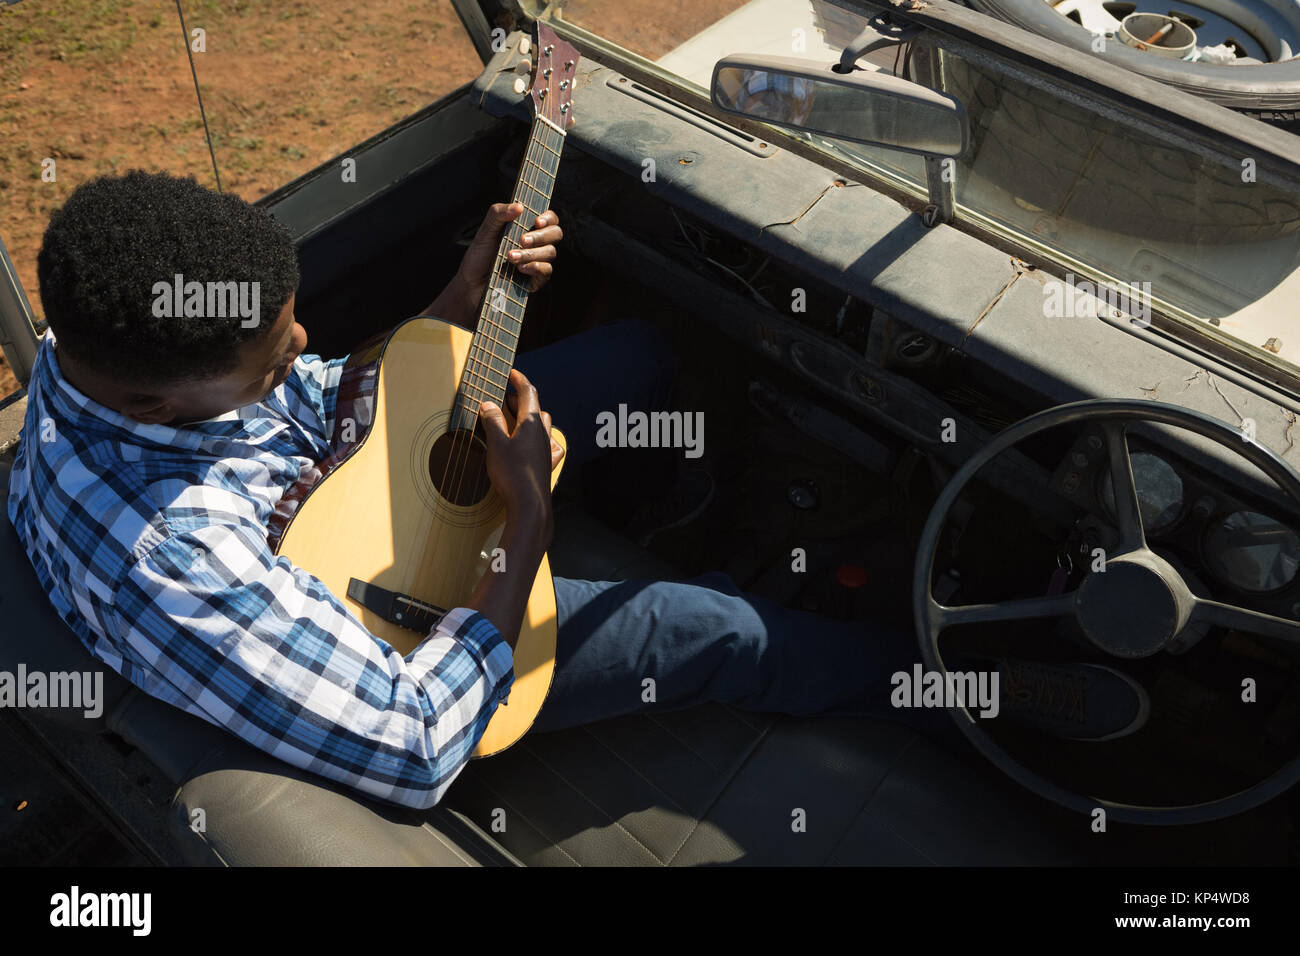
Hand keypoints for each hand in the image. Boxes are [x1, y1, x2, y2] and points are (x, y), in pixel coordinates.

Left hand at [457, 202, 562, 307]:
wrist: (472, 283)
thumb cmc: (480, 255)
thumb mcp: (486, 231)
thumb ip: (498, 213)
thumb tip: (519, 206)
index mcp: (527, 228)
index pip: (549, 219)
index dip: (548, 218)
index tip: (537, 221)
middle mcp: (537, 244)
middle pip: (556, 233)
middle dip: (540, 236)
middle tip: (522, 240)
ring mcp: (538, 261)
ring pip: (550, 252)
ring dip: (531, 253)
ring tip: (511, 257)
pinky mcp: (537, 279)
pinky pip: (546, 270)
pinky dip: (535, 267)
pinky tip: (520, 268)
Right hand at [478, 369, 563, 544]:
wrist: (530, 505)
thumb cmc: (513, 474)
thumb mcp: (496, 444)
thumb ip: (492, 421)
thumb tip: (488, 404)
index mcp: (532, 423)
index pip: (528, 393)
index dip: (519, 380)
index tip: (511, 372)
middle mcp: (543, 434)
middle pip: (536, 408)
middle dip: (520, 400)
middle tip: (504, 400)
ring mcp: (547, 450)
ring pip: (543, 426)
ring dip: (529, 419)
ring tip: (514, 421)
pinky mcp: (547, 465)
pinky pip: (548, 446)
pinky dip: (539, 440)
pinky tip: (534, 445)